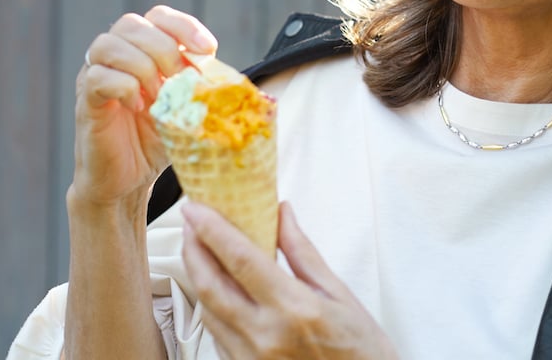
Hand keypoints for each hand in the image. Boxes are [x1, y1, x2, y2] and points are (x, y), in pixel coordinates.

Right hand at [71, 5, 218, 209]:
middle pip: (132, 24)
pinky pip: (97, 77)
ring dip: (143, 66)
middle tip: (179, 79)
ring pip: (108, 44)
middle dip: (164, 48)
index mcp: (141, 51)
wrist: (128, 180)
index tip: (209, 49)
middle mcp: (114, 57)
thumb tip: (223, 71)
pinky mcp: (85, 101)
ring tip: (158, 94)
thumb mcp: (186, 106)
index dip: (184, 25)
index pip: (158, 16)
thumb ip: (199, 84)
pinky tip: (139, 108)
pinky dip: (125, 88)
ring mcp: (94, 76)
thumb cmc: (158, 139)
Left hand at [182, 201, 398, 359]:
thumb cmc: (361, 350)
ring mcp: (250, 358)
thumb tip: (283, 215)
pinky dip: (214, 307)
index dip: (212, 230)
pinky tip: (220, 290)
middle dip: (193, 249)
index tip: (196, 208)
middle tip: (190, 223)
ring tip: (201, 251)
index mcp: (294, 309)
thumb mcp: (340, 294)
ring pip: (208, 311)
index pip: (241, 259)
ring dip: (199, 277)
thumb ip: (304, 253)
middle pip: (210, 285)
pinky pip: (218, 335)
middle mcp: (265, 336)